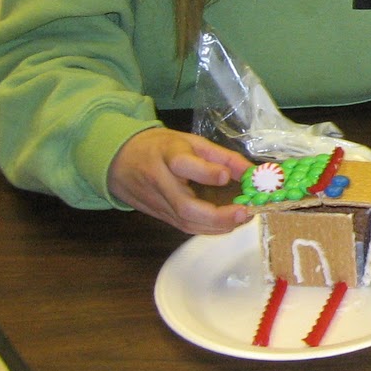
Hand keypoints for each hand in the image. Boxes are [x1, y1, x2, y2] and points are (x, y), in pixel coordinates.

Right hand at [107, 128, 254, 234]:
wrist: (118, 160)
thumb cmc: (159, 147)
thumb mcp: (191, 141)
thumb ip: (222, 156)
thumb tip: (252, 172)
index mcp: (166, 155)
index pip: (182, 164)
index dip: (205, 172)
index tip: (225, 176)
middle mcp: (160, 182)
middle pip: (185, 206)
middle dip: (217, 215)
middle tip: (243, 212)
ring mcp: (158, 203)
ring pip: (186, 222)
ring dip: (216, 226)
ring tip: (242, 219)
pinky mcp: (159, 216)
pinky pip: (184, 227)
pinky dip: (207, 229)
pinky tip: (227, 224)